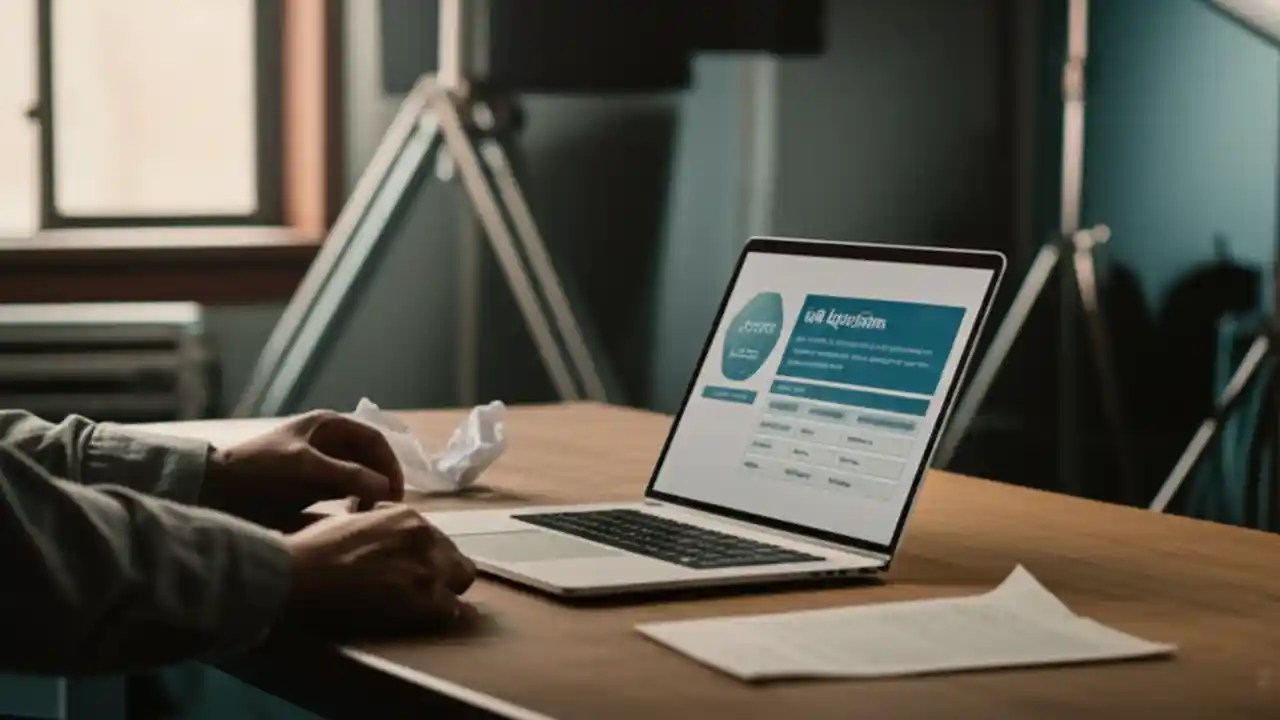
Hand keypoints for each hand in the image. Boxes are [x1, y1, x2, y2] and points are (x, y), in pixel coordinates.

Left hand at [202, 410, 403, 525]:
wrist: (216, 490)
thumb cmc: (260, 471)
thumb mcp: (305, 469)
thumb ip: (347, 476)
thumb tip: (385, 489)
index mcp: (329, 425)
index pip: (375, 441)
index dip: (390, 466)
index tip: (395, 494)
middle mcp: (328, 441)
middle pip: (370, 460)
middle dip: (381, 482)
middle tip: (384, 510)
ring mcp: (319, 463)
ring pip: (359, 476)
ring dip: (367, 494)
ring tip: (365, 515)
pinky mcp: (310, 485)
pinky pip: (343, 491)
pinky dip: (352, 503)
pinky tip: (348, 518)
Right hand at [283, 505, 476, 632]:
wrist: (301, 574)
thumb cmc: (316, 547)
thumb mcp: (355, 518)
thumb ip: (379, 520)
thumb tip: (379, 520)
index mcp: (409, 517)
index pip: (437, 538)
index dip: (428, 555)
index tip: (415, 566)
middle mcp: (426, 539)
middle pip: (457, 560)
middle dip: (445, 572)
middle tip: (425, 587)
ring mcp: (427, 570)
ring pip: (460, 583)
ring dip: (444, 592)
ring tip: (424, 604)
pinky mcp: (422, 601)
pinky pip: (450, 610)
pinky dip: (437, 614)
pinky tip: (420, 618)